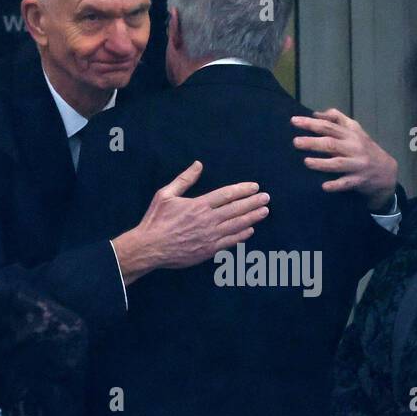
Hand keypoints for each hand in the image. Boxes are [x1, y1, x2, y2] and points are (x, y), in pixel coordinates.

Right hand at [112, 161, 268, 283]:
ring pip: (236, 225)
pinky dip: (241, 235)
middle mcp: (207, 220)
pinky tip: (250, 230)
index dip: (242, 190)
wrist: (150, 248)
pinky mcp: (208, 250)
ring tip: (264, 212)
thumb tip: (198, 165)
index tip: (255, 187)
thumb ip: (184, 180)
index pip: (226, 195)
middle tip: (266, 198)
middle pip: (236, 209)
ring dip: (252, 218)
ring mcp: (210, 236)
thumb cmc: (156, 220)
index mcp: (198, 205)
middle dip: (253, 203)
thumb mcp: (165, 195)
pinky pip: (230, 241)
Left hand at [291, 109, 397, 210]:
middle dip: (313, 142)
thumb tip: (316, 113)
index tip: (294, 121)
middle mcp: (354, 148)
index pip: (329, 126)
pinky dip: (336, 185)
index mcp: (351, 134)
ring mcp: (357, 165)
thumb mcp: (355, 130)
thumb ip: (337, 119)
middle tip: (295, 142)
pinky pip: (347, 183)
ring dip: (322, 163)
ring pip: (338, 163)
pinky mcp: (359, 180)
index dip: (311, 123)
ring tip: (306, 162)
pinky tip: (324, 186)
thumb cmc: (365, 148)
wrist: (386, 172)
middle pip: (331, 143)